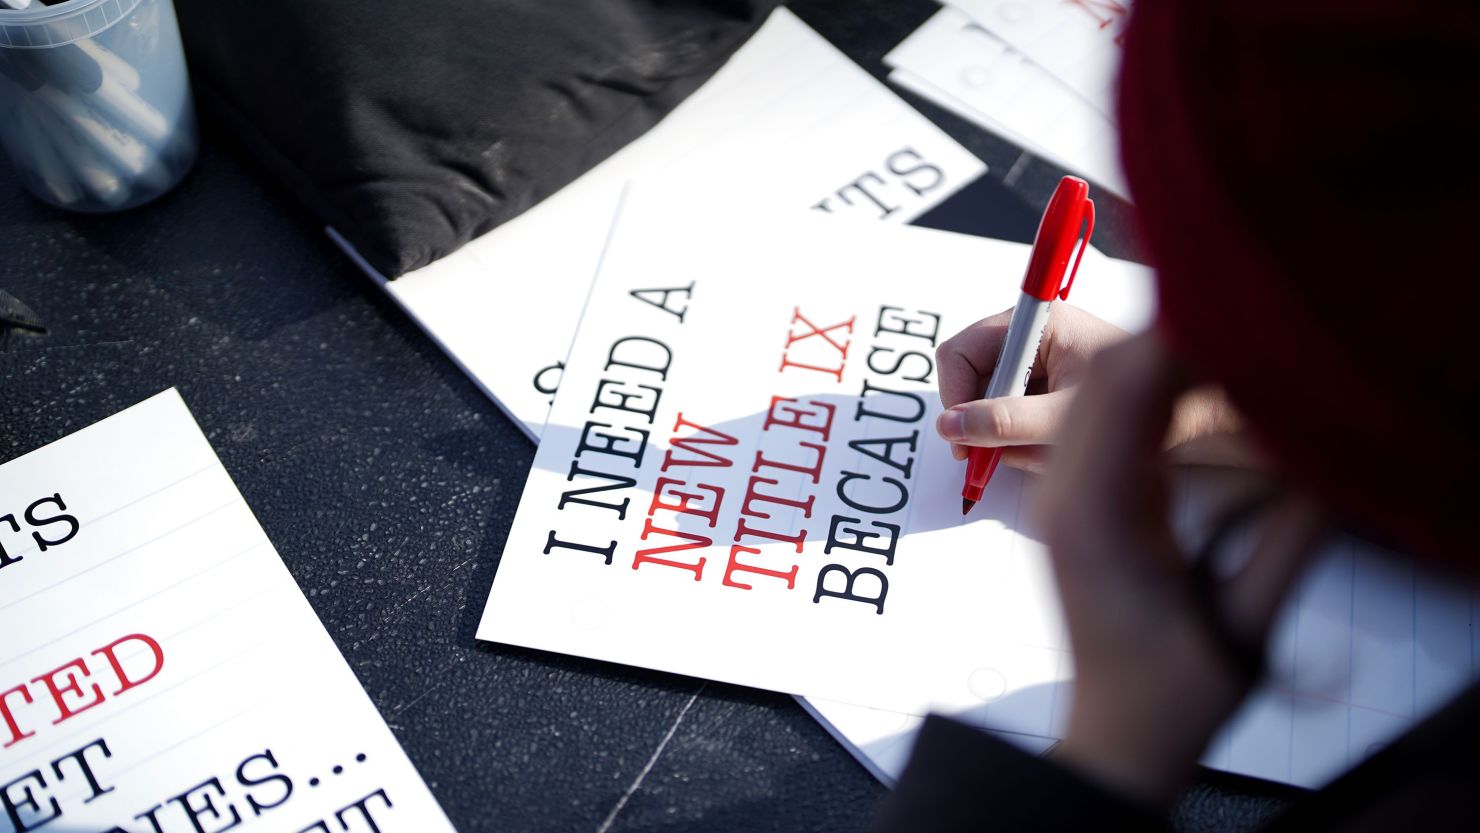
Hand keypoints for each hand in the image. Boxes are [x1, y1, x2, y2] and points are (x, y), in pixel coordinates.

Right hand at [934, 304, 1252, 471]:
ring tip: (1042, 453)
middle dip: (979, 419)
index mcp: (1042, 325)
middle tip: (985, 459)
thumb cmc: (1152, 404)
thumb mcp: (1066, 419)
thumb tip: (952, 427)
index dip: (954, 394)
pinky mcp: (1050, 392)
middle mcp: (1037, 340)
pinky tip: (1053, 452)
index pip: (964, 350)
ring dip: (1006, 436)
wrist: (1204, 418)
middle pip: (972, 377)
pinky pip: (1014, 419)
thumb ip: (1006, 423)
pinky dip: (1023, 443)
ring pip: (991, 403)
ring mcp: (1043, 367)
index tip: (960, 436)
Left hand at [1039, 332, 1326, 804]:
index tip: (1232, 315)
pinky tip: (1196, 390)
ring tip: (1223, 344)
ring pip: (1094, 395)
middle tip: (1236, 319)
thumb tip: (1327, 468)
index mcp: (1093, 516)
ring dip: (1153, 361)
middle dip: (1165, 338)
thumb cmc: (1169, 695)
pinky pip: (1101, 425)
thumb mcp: (1243, 622)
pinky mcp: (1081, 505)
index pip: (1121, 391)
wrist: (1120, 738)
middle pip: (1099, 380)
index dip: (1175, 340)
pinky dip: (1145, 396)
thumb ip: (1289, 541)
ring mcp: (1065, 499)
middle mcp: (1064, 497)